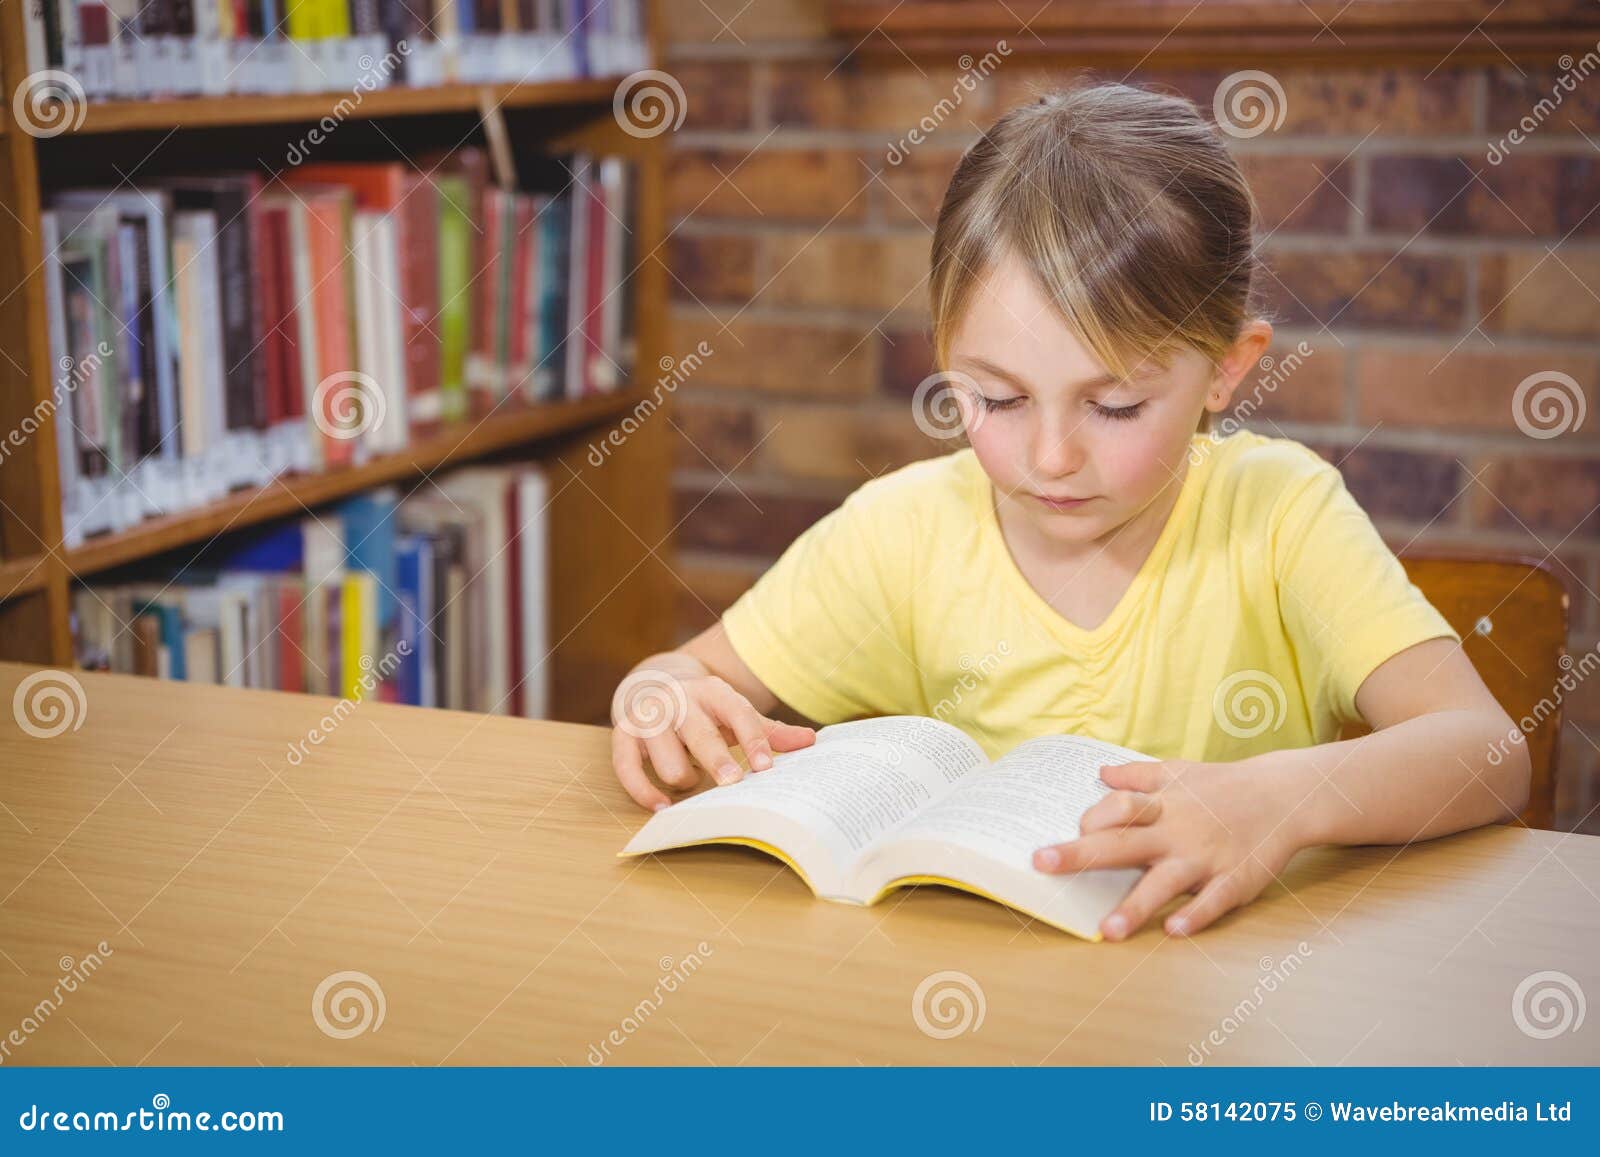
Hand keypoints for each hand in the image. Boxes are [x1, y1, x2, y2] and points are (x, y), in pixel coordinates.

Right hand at [611, 669, 815, 810]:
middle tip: (732, 784)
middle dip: (717, 761)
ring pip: (668, 761)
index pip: (737, 714)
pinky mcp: (624, 734)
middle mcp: (679, 699)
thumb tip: (810, 741)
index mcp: (713, 691)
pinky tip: (662, 806)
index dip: (753, 741)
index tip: (767, 768)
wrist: (655, 686)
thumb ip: (768, 731)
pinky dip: (645, 791)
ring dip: (685, 779)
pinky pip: (627, 769)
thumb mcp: (735, 713)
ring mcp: (649, 716)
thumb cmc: (706, 711)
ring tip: (692, 778)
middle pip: (700, 735)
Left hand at [1031, 758, 1305, 939]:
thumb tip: (1099, 772)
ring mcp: (1205, 858)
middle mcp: (1176, 832)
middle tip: (1042, 863)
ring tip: (1107, 930)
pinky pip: (1212, 901)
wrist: (1284, 796)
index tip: (1071, 829)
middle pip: (1122, 844)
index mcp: (1160, 805)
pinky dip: (1195, 916)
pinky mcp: (1234, 880)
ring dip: (1135, 906)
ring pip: (1164, 883)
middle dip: (1081, 855)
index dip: (1092, 818)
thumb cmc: (1222, 786)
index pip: (1117, 808)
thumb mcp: (1178, 772)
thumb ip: (1138, 776)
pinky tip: (1173, 931)